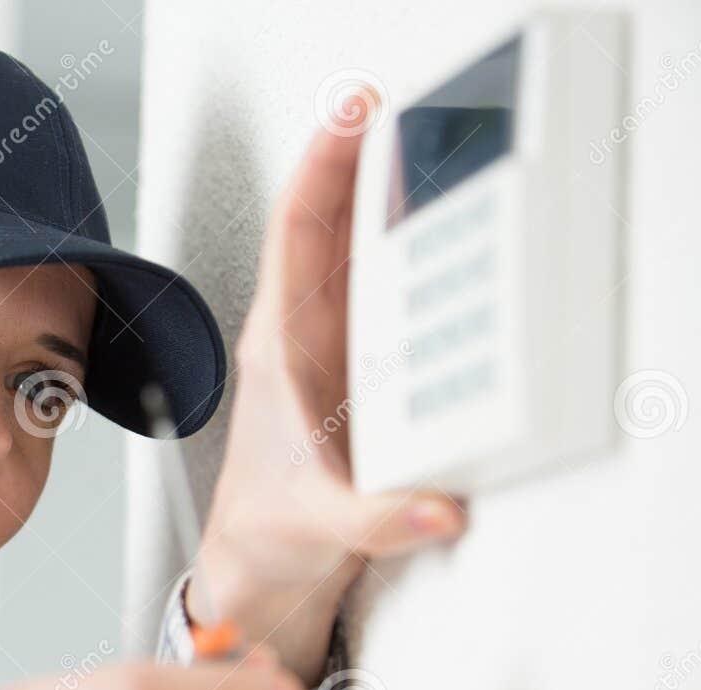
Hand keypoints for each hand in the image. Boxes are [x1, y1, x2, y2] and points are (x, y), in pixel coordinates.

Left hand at [189, 95, 466, 682]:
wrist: (259, 570)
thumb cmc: (264, 535)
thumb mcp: (314, 526)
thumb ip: (372, 519)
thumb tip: (432, 506)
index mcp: (278, 353)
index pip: (297, 240)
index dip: (323, 171)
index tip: (352, 118)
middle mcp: (302, 341)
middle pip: (331, 229)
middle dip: (359, 161)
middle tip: (399, 107)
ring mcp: (331, 355)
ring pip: (357, 257)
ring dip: (384, 199)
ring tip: (420, 146)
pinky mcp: (362, 378)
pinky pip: (389, 298)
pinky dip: (414, 258)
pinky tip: (441, 235)